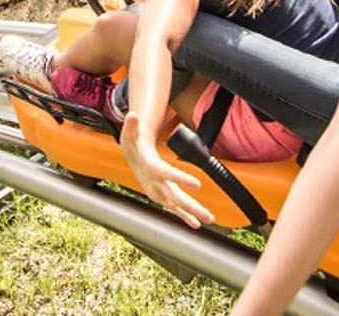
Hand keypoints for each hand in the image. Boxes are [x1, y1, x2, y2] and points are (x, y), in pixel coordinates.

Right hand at [120, 112, 212, 228]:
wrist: (130, 156)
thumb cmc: (133, 143)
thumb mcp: (131, 132)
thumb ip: (132, 125)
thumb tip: (132, 116)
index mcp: (149, 167)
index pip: (165, 173)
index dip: (179, 178)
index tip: (197, 184)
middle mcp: (154, 183)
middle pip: (173, 196)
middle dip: (190, 206)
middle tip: (206, 215)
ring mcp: (158, 191)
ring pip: (176, 205)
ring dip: (191, 213)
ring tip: (207, 220)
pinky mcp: (162, 195)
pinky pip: (174, 207)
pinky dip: (185, 216)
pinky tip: (196, 223)